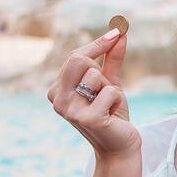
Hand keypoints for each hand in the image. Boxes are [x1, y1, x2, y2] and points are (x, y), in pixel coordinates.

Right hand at [47, 29, 139, 159]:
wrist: (120, 145)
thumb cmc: (113, 113)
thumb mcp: (111, 83)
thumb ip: (112, 58)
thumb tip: (120, 32)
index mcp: (57, 88)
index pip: (75, 56)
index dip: (98, 43)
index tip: (118, 31)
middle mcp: (57, 98)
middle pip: (80, 60)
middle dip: (101, 69)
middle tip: (109, 86)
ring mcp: (69, 109)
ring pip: (97, 76)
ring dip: (111, 89)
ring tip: (108, 105)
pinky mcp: (86, 118)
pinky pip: (110, 92)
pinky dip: (117, 100)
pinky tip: (112, 114)